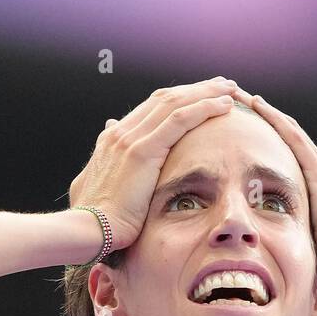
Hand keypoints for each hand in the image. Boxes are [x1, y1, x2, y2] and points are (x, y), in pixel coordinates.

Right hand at [68, 78, 239, 254]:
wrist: (86, 230)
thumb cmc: (96, 221)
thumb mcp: (97, 185)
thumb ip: (104, 160)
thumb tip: (107, 130)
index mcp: (112, 140)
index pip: (151, 109)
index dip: (178, 100)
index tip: (200, 97)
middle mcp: (120, 133)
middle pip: (164, 99)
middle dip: (196, 90)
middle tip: (221, 85)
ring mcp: (130, 139)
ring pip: (175, 103)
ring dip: (205, 93)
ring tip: (230, 88)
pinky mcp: (142, 151)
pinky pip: (180, 120)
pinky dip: (204, 108)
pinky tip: (224, 105)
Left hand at [231, 87, 316, 286]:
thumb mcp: (309, 235)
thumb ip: (295, 227)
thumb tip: (274, 240)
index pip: (288, 149)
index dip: (268, 132)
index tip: (245, 119)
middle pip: (286, 131)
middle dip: (262, 113)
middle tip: (237, 95)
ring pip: (287, 127)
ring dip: (263, 108)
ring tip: (239, 92)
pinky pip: (291, 135)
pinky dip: (273, 117)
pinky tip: (257, 103)